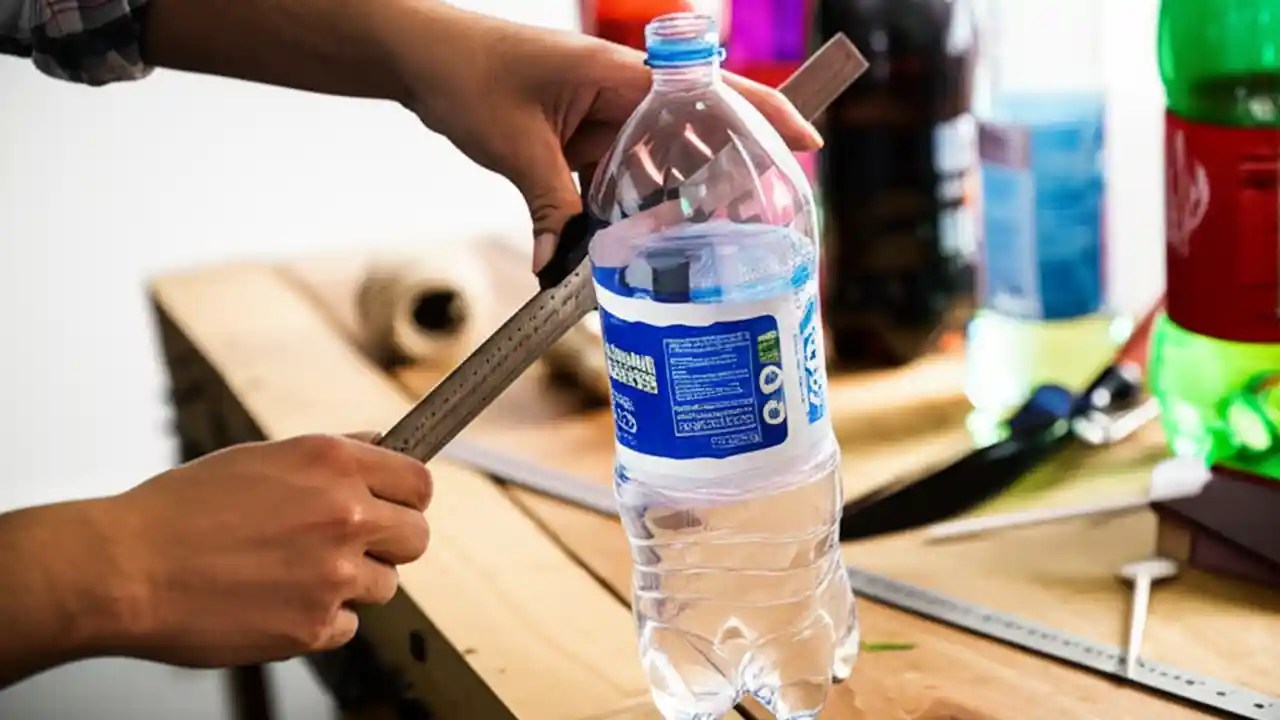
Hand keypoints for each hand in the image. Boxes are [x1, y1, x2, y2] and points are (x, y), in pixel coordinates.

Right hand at [100, 433, 430, 666]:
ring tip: (297, 575)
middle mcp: (344, 515)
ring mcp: (333, 574)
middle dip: (392, 543)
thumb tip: (381, 450)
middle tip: (355, 546)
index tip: (398, 506)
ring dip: (353, 584)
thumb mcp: (263, 456)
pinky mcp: (314, 626)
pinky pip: (348, 625)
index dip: (409, 497)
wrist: (126, 568)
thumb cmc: (181, 510)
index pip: (419, 482)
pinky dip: (321, 620)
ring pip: (385, 585)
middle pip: (417, 537)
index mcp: (334, 463)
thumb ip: (332, 457)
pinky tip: (278, 603)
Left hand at [381, 3, 823, 270]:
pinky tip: (630, 246)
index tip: (805, 147)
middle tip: (754, 227)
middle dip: (725, 179)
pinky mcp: (575, 140)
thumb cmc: (467, 72)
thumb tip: (557, 266)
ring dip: (671, 204)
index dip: (765, 117)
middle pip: (693, 137)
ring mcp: (599, 119)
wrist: (418, 59)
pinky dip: (621, 210)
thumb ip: (547, 205)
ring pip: (654, 165)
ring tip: (701, 248)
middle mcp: (620, 96)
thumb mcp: (514, 142)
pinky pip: (613, 179)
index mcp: (620, 76)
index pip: (712, 93)